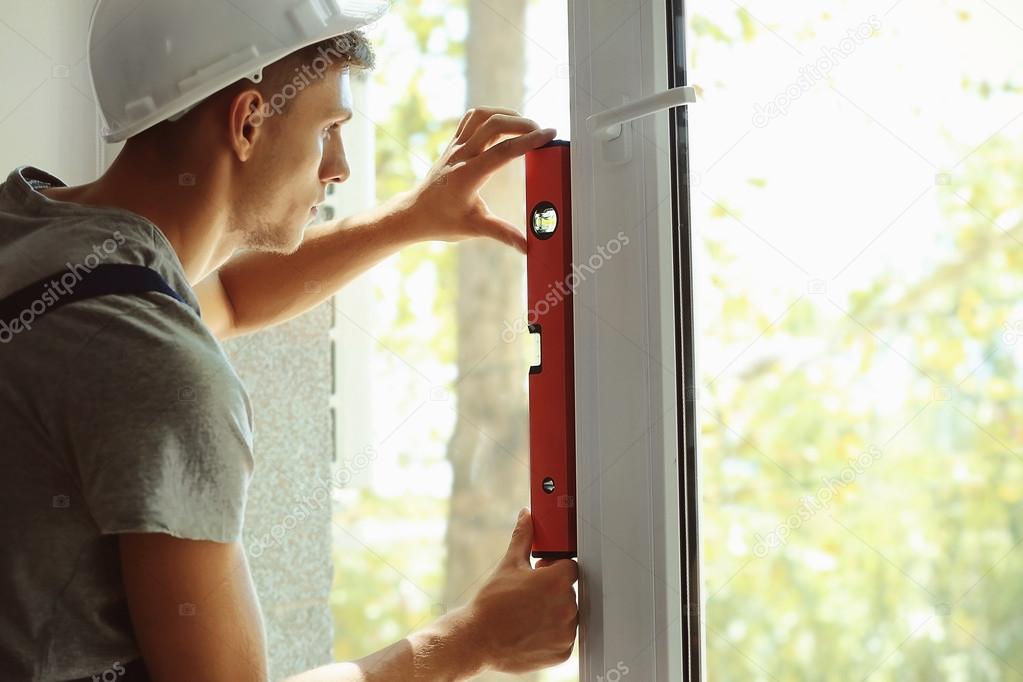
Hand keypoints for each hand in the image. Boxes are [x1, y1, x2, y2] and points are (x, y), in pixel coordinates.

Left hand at [407, 107, 556, 253]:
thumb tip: (526, 246)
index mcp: (468, 175)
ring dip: (506, 115)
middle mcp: (461, 155)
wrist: (415, 213)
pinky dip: (491, 116)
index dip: (530, 141)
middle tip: (542, 132)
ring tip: (526, 126)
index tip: (550, 135)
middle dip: (522, 123)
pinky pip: (472, 119)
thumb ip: (502, 233)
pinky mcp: (454, 143)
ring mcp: (455, 146)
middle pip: (494, 124)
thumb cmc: (442, 221)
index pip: (504, 151)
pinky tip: (505, 125)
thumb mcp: (474, 228)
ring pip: (482, 115)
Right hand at [464, 508, 578, 673]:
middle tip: (530, 592)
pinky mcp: (562, 652)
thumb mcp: (509, 564)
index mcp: (557, 582)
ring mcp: (566, 632)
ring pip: (568, 613)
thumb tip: (526, 516)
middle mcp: (567, 607)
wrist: (477, 638)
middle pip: (569, 590)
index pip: (570, 566)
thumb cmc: (491, 603)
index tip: (541, 571)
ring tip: (528, 612)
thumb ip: (523, 537)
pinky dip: (552, 633)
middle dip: (553, 589)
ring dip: (554, 610)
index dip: (554, 567)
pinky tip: (532, 628)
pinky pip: (565, 637)